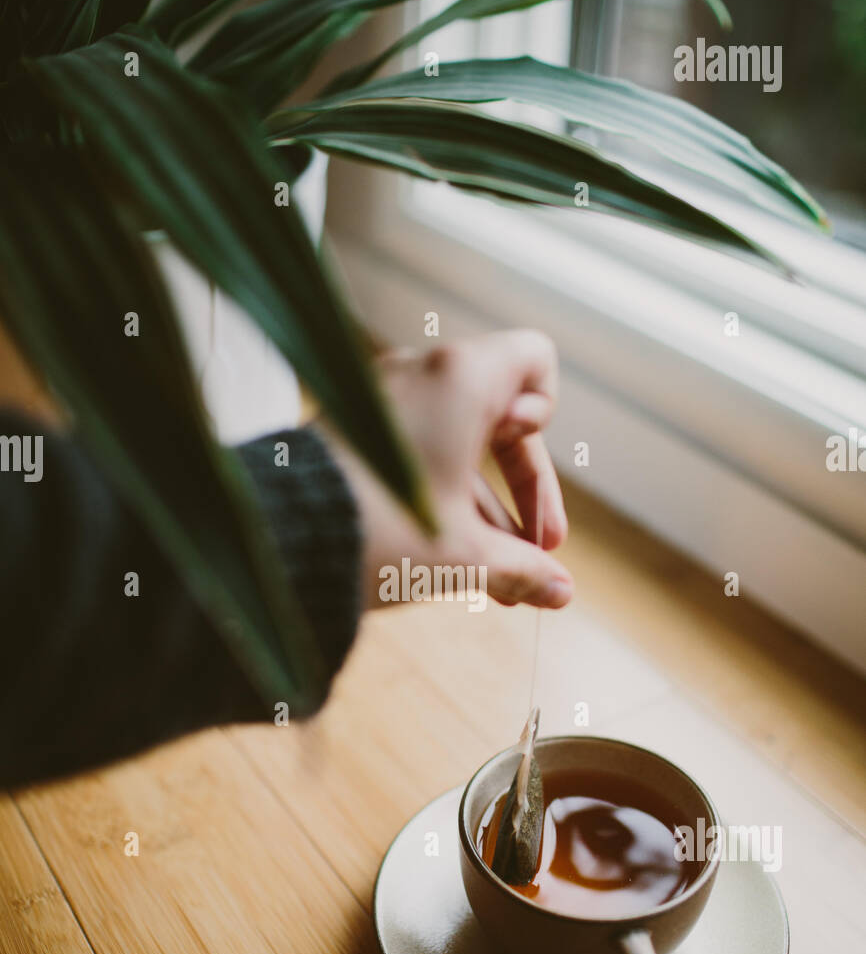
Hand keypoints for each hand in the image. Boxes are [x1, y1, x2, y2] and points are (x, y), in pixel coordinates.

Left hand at [318, 330, 573, 611]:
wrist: (280, 540)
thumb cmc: (382, 532)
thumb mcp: (466, 556)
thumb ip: (523, 567)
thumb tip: (561, 593)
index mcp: (461, 378)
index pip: (535, 360)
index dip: (546, 418)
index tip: (526, 473)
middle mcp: (423, 374)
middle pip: (502, 414)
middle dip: (526, 487)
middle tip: (543, 548)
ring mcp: (384, 401)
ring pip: (460, 446)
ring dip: (489, 509)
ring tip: (507, 582)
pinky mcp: (355, 431)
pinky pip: (419, 455)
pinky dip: (444, 497)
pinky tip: (460, 563)